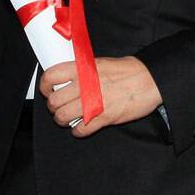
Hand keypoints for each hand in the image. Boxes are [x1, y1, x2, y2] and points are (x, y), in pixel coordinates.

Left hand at [40, 55, 161, 137]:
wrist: (150, 80)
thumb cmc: (129, 70)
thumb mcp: (101, 63)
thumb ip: (83, 70)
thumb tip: (69, 78)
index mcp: (83, 69)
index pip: (51, 76)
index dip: (44, 86)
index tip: (47, 90)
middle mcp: (85, 85)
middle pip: (54, 101)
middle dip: (54, 107)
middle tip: (60, 107)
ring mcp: (93, 103)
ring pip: (62, 117)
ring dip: (63, 120)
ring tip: (70, 118)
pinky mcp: (103, 118)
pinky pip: (80, 130)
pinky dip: (78, 131)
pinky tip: (83, 127)